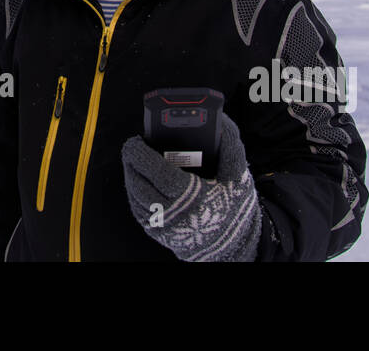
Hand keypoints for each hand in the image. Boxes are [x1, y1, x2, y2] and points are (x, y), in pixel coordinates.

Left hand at [120, 112, 261, 260]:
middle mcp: (175, 217)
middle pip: (141, 187)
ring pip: (136, 199)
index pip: (161, 176)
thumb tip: (222, 120)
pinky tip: (136, 178)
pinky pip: (138, 210)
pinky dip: (134, 191)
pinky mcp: (158, 234)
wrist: (232, 246)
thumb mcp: (238, 177)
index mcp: (195, 201)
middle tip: (131, 146)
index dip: (144, 157)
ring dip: (130, 176)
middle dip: (131, 163)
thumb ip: (231, 147)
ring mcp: (164, 228)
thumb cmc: (234, 208)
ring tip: (132, 158)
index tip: (136, 140)